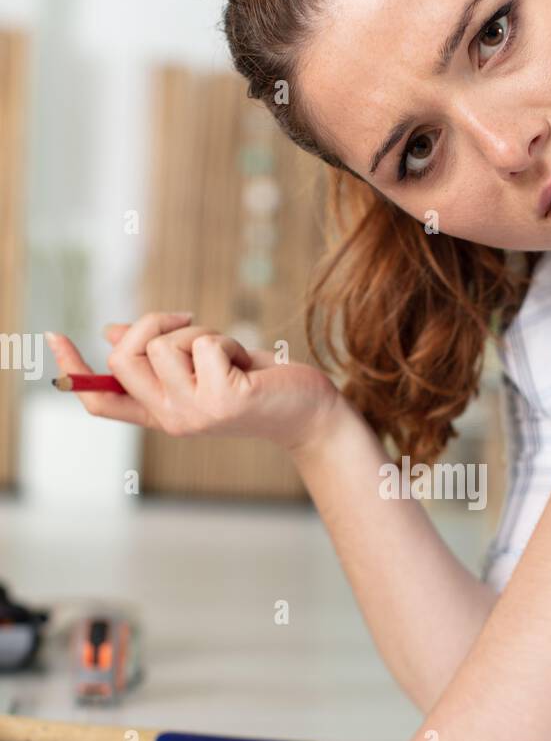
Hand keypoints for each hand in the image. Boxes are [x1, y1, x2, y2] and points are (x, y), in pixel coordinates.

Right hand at [45, 311, 339, 451]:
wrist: (306, 410)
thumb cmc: (256, 383)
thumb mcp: (201, 364)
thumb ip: (159, 353)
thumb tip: (112, 333)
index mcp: (160, 412)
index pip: (101, 399)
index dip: (74, 368)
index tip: (54, 336)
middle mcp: (171, 418)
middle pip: (122, 359)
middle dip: (150, 324)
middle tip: (188, 322)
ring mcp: (194, 414)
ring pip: (165, 345)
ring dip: (201, 333)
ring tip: (232, 356)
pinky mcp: (221, 401)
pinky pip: (204, 344)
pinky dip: (228, 342)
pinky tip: (249, 365)